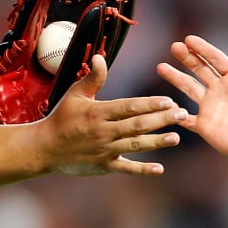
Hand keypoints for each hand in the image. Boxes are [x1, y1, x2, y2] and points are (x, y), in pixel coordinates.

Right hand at [39, 54, 184, 175]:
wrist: (45, 148)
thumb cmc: (62, 117)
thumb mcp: (74, 95)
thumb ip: (92, 78)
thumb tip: (101, 57)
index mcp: (97, 113)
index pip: (128, 107)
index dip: (149, 104)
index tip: (168, 100)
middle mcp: (103, 132)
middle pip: (136, 126)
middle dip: (161, 120)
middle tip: (182, 114)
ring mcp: (104, 151)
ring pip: (135, 146)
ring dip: (156, 142)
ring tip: (176, 137)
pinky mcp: (104, 166)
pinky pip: (126, 169)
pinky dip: (142, 170)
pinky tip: (159, 168)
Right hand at [156, 35, 227, 163]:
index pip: (215, 59)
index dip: (202, 49)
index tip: (189, 39)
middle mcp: (219, 90)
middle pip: (199, 69)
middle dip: (186, 57)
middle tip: (174, 46)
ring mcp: (210, 106)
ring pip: (188, 88)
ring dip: (175, 77)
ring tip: (161, 66)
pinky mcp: (203, 124)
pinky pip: (184, 117)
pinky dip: (173, 111)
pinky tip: (162, 103)